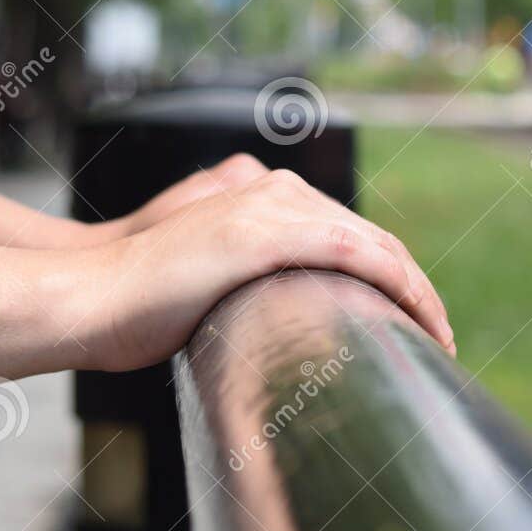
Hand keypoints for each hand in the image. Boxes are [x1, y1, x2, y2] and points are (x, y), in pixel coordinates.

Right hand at [71, 167, 454, 371]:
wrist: (91, 296)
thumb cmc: (143, 306)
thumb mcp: (218, 289)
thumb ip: (260, 286)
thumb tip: (292, 321)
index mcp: (267, 200)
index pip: (354, 239)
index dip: (394, 281)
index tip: (416, 324)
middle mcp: (278, 193)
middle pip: (377, 240)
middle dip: (416, 290)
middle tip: (440, 336)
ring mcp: (274, 207)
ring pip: (378, 246)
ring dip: (418, 294)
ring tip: (438, 338)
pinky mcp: (269, 232)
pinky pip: (359, 255)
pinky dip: (400, 287)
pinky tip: (419, 318)